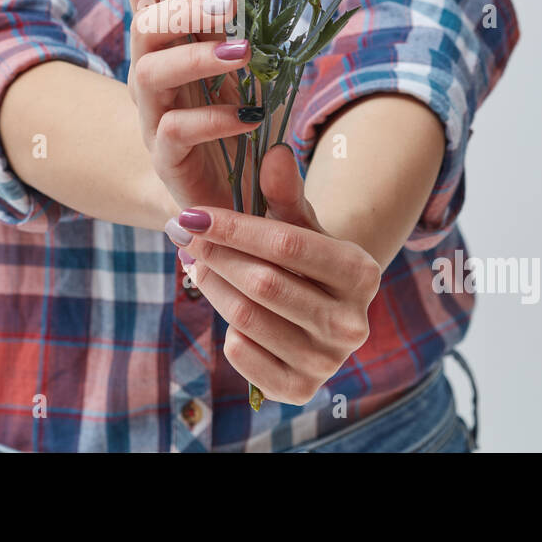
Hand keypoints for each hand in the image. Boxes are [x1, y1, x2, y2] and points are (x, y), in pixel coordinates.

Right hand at [126, 0, 261, 209]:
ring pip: (148, 74)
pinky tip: (249, 116)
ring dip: (196, 56)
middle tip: (231, 3)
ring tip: (243, 52)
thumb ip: (248, 33)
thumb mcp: (247, 73)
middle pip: (143, 28)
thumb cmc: (235, 125)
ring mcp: (152, 117)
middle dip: (183, 8)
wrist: (220, 200)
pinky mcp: (165, 158)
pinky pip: (174, 131)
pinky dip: (213, 119)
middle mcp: (150, 77)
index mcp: (166, 48)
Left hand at [164, 144, 382, 405]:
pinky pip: (242, 353)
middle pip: (263, 284)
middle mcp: (351, 323)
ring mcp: (328, 363)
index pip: (286, 246)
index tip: (191, 213)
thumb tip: (274, 152)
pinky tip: (223, 301)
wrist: (323, 310)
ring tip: (194, 261)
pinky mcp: (301, 390)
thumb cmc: (307, 256)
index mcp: (360, 273)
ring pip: (246, 318)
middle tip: (180, 233)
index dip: (234, 227)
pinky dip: (225, 326)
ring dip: (212, 285)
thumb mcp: (300, 222)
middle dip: (215, 255)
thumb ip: (286, 191)